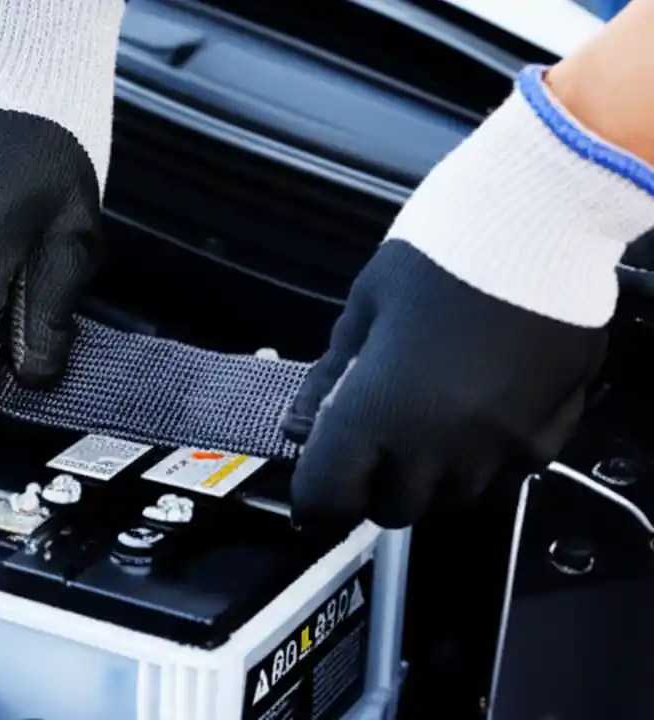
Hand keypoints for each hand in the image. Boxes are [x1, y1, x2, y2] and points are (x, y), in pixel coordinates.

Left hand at [284, 66, 653, 527]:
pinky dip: (484, 457)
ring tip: (426, 418)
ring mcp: (497, 445)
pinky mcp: (546, 433)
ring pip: (451, 497)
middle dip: (373, 484)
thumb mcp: (364, 308)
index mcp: (376, 412)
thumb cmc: (443, 251)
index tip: (311, 486)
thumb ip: (330, 378)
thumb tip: (300, 425)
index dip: (313, 496)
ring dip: (429, 475)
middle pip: (394, 507)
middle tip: (371, 444)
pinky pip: (505, 472)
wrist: (543, 219)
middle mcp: (437, 444)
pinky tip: (477, 409)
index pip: (329, 496)